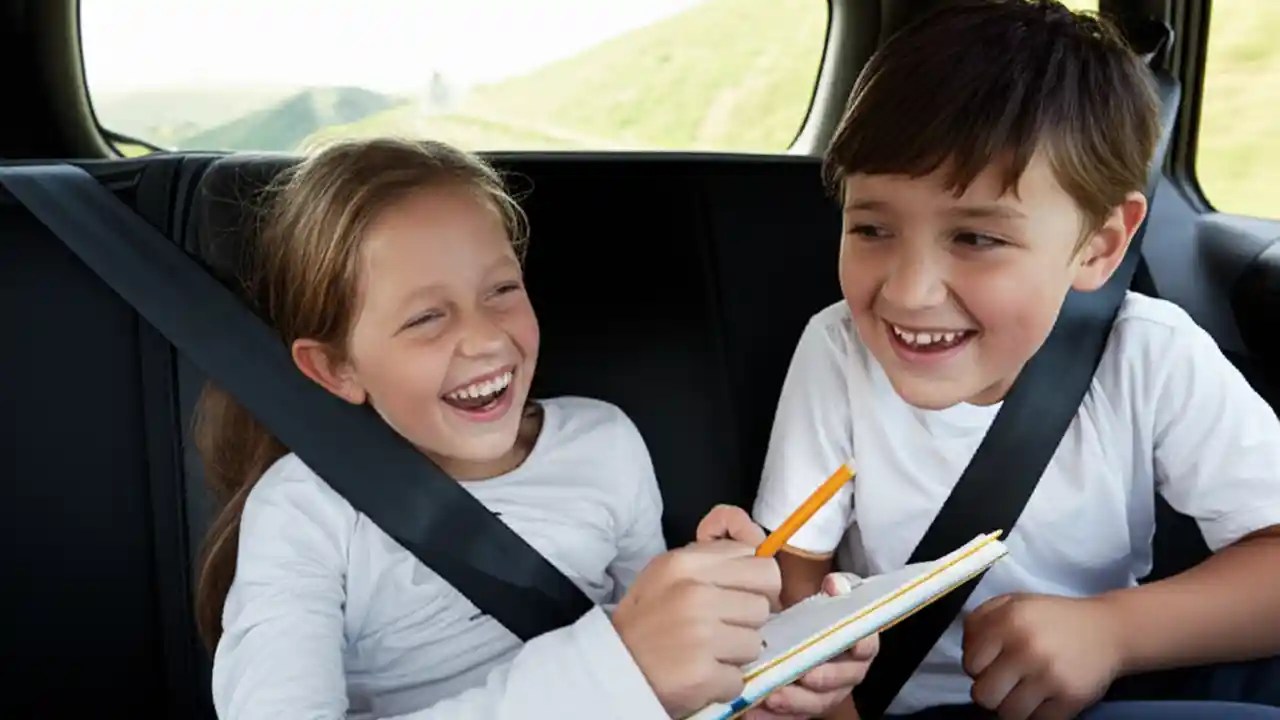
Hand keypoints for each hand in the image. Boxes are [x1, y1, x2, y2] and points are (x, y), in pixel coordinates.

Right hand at [612, 505, 780, 717]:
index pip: (761, 566)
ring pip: (754, 643)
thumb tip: (758, 549)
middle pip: (762, 606)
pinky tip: (698, 673)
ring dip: (734, 654)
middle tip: (719, 630)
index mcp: (686, 563)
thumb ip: (711, 557)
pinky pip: (739, 678)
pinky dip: (722, 683)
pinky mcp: (702, 673)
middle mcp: (694, 593)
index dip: (756, 586)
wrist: (613, 667)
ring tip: (704, 652)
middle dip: (745, 622)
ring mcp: (700, 634)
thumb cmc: (645, 620)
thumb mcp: (667, 572)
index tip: (739, 599)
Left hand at [745, 572, 878, 719]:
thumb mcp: (827, 596)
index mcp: (858, 644)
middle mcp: (847, 673)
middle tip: (803, 675)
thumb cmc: (817, 614)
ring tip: (772, 696)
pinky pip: (792, 717)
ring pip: (817, 703)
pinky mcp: (804, 707)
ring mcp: (826, 693)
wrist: (799, 633)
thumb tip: (834, 585)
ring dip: (795, 702)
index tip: (850, 645)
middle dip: (823, 680)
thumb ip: (835, 587)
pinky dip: (774, 717)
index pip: (867, 646)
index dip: (861, 646)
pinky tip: (754, 712)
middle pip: (842, 681)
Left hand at [962, 593, 1124, 719]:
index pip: (970, 664)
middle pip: (984, 695)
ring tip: (1023, 693)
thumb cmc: (1052, 618)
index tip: (991, 664)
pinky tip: (1043, 700)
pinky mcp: (1071, 699)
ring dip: (1012, 707)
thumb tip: (966, 651)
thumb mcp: (1013, 603)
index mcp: (1008, 621)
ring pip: (1008, 715)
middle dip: (991, 692)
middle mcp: (1026, 648)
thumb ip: (981, 620)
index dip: (977, 668)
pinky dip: (1037, 715)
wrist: (1109, 630)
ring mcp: (1049, 676)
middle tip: (1005, 683)